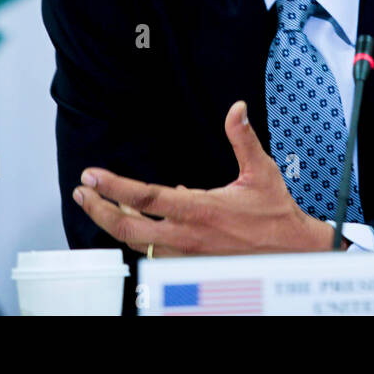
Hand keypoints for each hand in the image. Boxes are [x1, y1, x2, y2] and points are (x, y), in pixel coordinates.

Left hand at [72, 101, 335, 256]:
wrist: (290, 254)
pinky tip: (137, 219)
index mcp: (200, 210)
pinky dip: (139, 236)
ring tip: (100, 203)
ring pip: (138, 243)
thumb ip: (243, 138)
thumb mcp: (261, 171)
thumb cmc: (275, 214)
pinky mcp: (190, 264)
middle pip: (129, 228)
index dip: (114, 186)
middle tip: (82, 193)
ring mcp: (186, 253)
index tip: (92, 176)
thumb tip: (237, 109)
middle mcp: (187, 235)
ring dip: (116, 223)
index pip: (146, 198)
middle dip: (98, 210)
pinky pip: (154, 251)